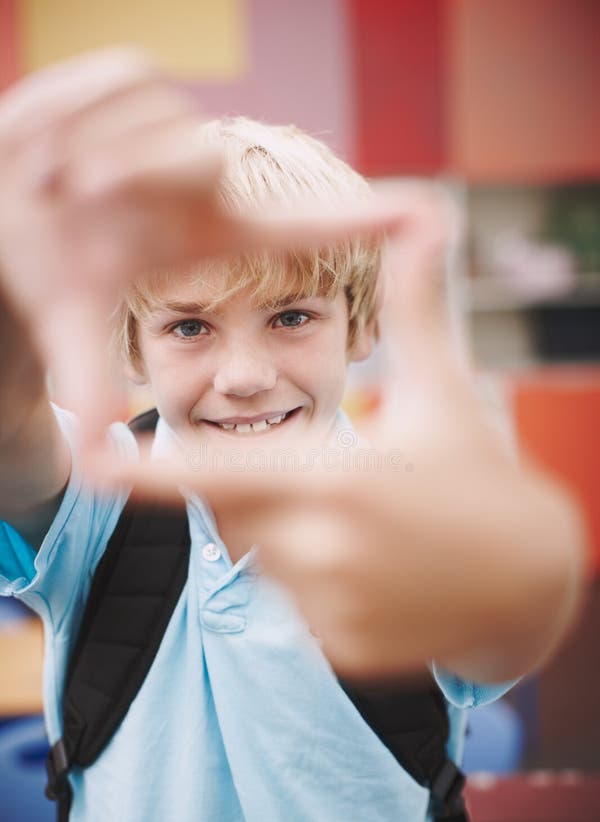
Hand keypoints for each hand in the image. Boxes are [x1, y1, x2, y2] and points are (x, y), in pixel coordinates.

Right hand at [0, 47, 400, 448]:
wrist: (8, 215)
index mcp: (207, 232)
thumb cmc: (58, 267)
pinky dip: (66, 105)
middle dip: (126, 180)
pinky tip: (49, 140)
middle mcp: (198, 176)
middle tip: (74, 199)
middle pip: (192, 160)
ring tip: (58, 181)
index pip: (295, 225)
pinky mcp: (125, 76)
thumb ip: (91, 380)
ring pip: (148, 123)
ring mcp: (168, 126)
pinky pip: (116, 79)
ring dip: (86, 156)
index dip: (354, 222)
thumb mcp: (76, 322)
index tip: (420, 218)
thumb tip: (85, 464)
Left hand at [90, 193, 586, 681]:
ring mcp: (334, 610)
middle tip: (319, 480)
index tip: (94, 468)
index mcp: (339, 478)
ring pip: (262, 562)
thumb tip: (427, 212)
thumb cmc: (482, 473)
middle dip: (256, 489)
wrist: (532, 580)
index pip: (220, 473)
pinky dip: (316, 584)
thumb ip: (416, 306)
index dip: (152, 472)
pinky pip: (294, 609)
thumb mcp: (447, 389)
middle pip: (233, 514)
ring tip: (362, 525)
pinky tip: (376, 570)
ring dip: (290, 537)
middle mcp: (326, 550)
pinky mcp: (344, 653)